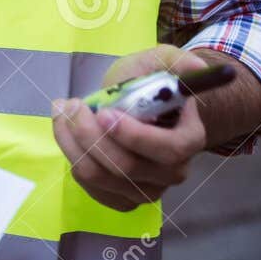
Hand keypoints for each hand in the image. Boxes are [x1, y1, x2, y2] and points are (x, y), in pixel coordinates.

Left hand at [50, 45, 209, 210]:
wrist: (135, 106)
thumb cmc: (148, 84)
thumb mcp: (160, 62)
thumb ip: (177, 61)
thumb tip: (195, 65)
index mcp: (189, 138)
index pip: (169, 149)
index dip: (135, 135)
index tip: (104, 112)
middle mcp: (172, 171)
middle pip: (127, 167)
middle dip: (90, 135)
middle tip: (73, 105)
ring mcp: (146, 190)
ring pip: (100, 177)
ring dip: (73, 142)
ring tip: (64, 111)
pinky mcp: (121, 199)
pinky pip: (89, 185)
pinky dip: (71, 155)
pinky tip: (67, 131)